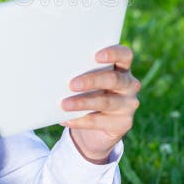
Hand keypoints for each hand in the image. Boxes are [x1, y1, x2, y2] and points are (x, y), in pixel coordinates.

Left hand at [61, 45, 140, 163]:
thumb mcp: (87, 81)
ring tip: (64, 105)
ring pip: (106, 102)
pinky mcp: (123, 123)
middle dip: (91, 81)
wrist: (96, 129)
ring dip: (83, 103)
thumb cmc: (88, 94)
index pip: (124, 55)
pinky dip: (80, 120)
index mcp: (121, 68)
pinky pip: (99, 121)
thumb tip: (54, 70)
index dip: (113, 53)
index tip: (96, 56)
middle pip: (113, 79)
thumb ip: (80, 72)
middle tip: (72, 84)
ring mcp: (128, 105)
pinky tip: (65, 120)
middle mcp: (129, 84)